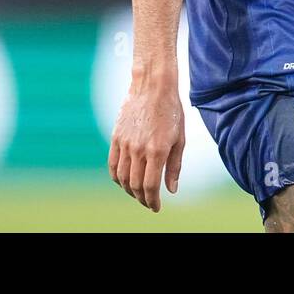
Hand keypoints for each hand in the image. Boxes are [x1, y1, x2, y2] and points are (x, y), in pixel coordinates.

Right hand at [108, 77, 185, 211]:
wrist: (152, 86)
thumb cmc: (171, 111)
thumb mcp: (180, 139)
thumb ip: (175, 166)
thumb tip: (172, 190)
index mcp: (157, 151)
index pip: (151, 186)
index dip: (153, 201)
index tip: (157, 207)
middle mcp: (139, 150)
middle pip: (135, 186)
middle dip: (142, 199)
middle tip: (149, 203)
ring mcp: (125, 144)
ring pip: (122, 178)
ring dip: (130, 191)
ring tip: (138, 194)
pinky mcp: (116, 138)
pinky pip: (113, 165)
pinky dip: (117, 178)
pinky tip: (125, 182)